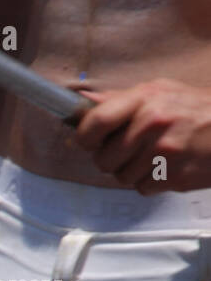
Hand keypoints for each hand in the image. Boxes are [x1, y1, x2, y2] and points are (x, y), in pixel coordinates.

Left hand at [75, 80, 210, 193]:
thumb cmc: (198, 110)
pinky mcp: (175, 176)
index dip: (83, 137)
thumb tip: (83, 102)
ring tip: (156, 156)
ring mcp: (164, 151)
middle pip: (103, 159)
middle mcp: (153, 123)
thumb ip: (120, 99)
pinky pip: (142, 188)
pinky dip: (152, 182)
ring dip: (134, 172)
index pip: (95, 122)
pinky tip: (168, 167)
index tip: (86, 141)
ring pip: (121, 177)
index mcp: (146, 99)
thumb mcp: (162, 92)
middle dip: (112, 160)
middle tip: (132, 150)